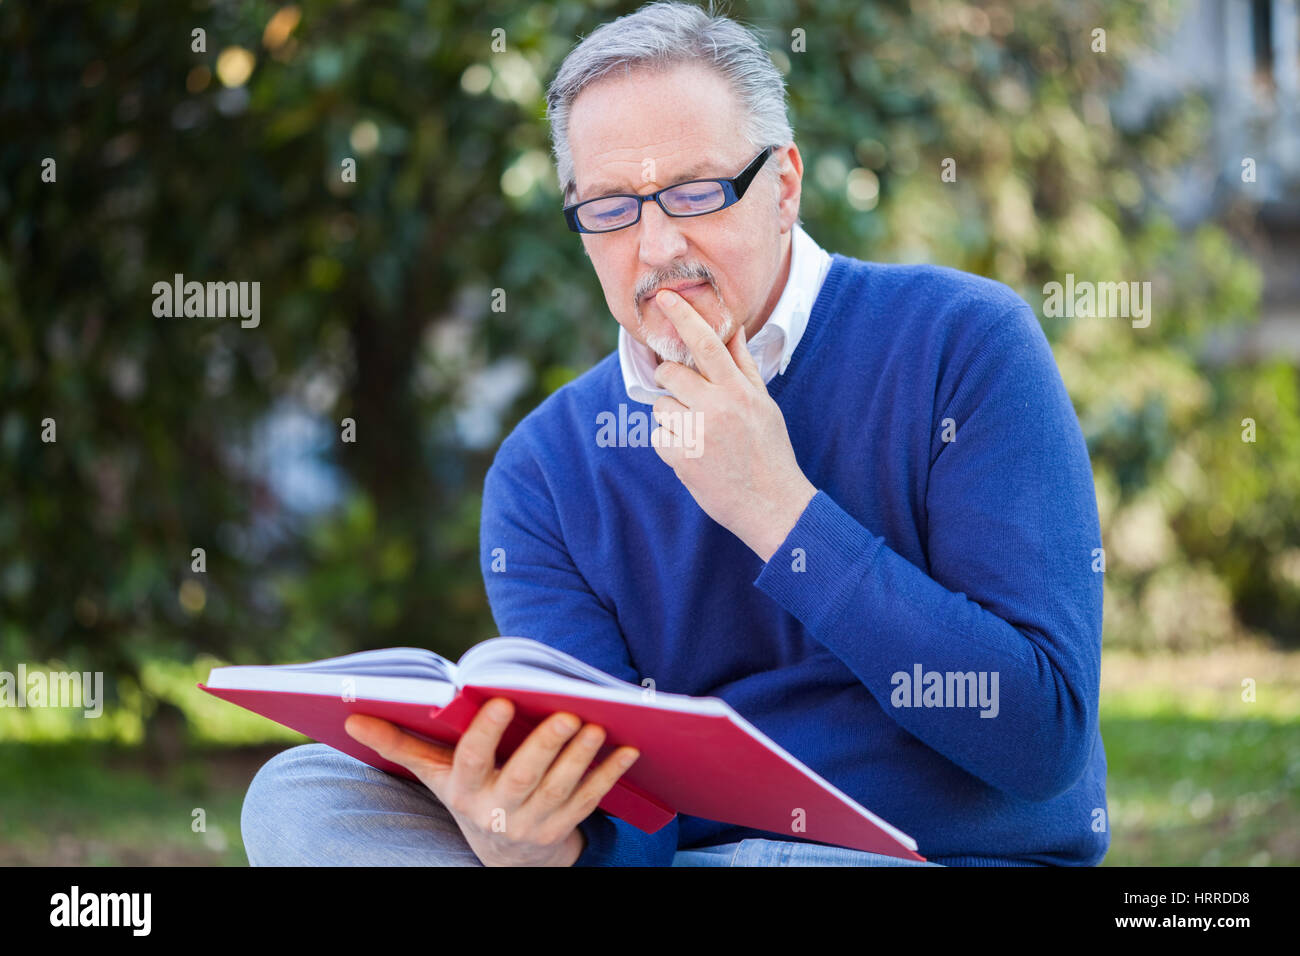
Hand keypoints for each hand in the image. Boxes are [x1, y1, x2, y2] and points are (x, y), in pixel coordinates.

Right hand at [343, 699, 638, 865]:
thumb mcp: (434, 775)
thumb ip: (399, 743)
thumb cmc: (468, 794)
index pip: (472, 761)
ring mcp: (536, 822)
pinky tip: (628, 749)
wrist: (504, 855)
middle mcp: (499, 809)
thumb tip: (351, 714)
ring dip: (581, 758)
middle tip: (566, 714)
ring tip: (595, 725)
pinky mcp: (566, 827)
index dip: (486, 733)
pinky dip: (610, 775)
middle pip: (524, 777)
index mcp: (465, 789)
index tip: (501, 701)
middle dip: (545, 746)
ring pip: (561, 789)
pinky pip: (591, 801)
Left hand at [649, 287, 816, 562]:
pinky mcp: (680, 459)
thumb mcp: (764, 404)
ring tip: (700, 436)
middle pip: (670, 374)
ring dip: (673, 417)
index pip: (706, 344)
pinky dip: (670, 444)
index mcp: (738, 391)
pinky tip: (695, 455)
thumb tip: (732, 330)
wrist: (771, 505)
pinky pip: (658, 437)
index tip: (663, 297)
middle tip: (688, 396)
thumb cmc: (769, 450)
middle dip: (671, 380)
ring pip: (661, 407)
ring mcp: (696, 435)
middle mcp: (716, 409)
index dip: (683, 317)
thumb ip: (743, 366)